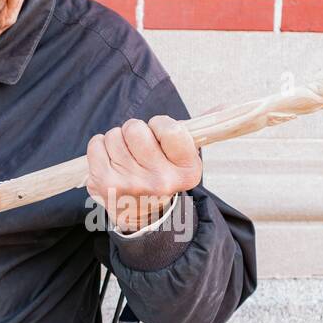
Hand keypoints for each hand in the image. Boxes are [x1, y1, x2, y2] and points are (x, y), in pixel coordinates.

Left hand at [85, 115, 201, 232]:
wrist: (142, 217)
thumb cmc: (162, 176)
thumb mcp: (185, 160)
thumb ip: (197, 131)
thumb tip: (226, 105)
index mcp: (186, 173)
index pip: (171, 128)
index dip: (160, 126)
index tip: (160, 137)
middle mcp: (160, 182)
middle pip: (135, 128)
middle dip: (134, 132)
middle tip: (139, 149)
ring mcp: (130, 184)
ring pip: (113, 134)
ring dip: (117, 141)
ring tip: (125, 158)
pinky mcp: (104, 184)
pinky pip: (96, 144)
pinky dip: (100, 148)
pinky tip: (111, 162)